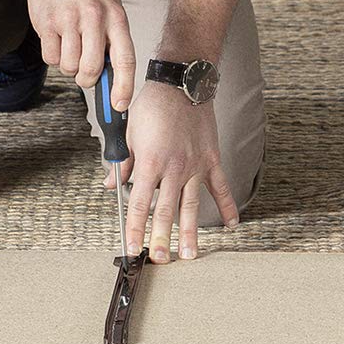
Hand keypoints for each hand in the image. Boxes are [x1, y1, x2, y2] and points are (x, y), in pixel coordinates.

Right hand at [22, 0, 136, 98]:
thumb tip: (112, 77)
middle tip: (83, 71)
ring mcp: (69, 20)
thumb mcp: (109, 6)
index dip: (124, 87)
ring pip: (69, 67)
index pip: (125, 59)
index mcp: (116, 17)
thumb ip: (112, 38)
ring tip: (69, 43)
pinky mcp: (46, 23)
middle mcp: (95, 19)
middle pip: (92, 70)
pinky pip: (50, 59)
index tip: (120, 106)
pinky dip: (52, 55)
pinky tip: (55, 35)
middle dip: (86, 78)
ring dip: (68, 64)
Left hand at [108, 77, 240, 261]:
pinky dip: (227, 206)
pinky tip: (231, 224)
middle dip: (162, 238)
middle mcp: (174, 168)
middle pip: (166, 210)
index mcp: (150, 162)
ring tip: (191, 253)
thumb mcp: (130, 133)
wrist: (182, 84)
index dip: (135, 228)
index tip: (133, 246)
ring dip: (191, 231)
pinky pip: (220, 186)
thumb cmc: (154, 105)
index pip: (139, 204)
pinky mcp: (211, 159)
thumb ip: (123, 162)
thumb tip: (111, 182)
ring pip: (191, 204)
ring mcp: (195, 165)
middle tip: (161, 259)